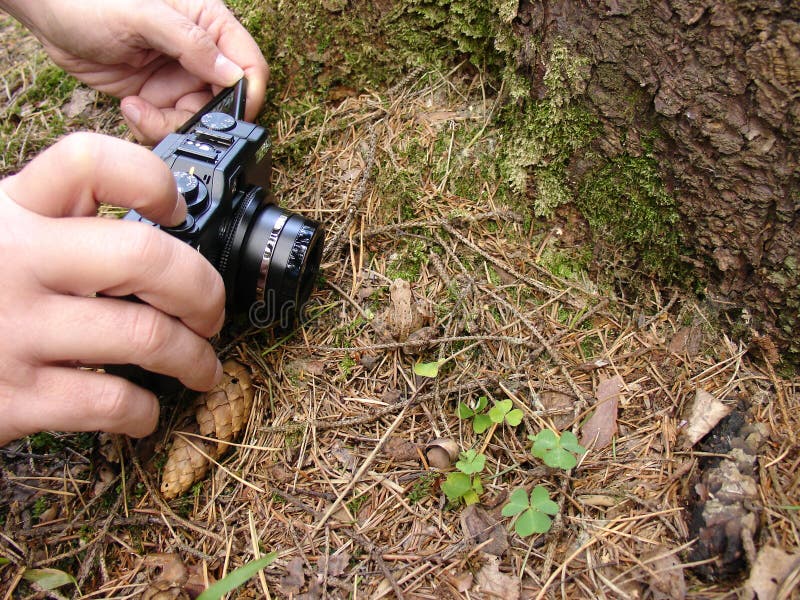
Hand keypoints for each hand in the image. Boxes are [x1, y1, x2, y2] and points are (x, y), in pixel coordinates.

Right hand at [0, 133, 225, 445]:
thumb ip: (57, 217)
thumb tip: (161, 223)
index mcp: (13, 210)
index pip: (90, 162)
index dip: (151, 180)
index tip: (177, 210)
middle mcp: (16, 261)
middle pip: (146, 257)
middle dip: (203, 289)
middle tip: (212, 313)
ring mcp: (15, 329)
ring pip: (146, 337)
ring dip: (194, 359)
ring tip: (202, 367)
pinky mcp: (14, 396)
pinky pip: (111, 402)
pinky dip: (144, 412)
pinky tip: (144, 411)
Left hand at [2, 0, 268, 143]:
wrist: (46, 12)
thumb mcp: (142, 14)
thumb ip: (191, 43)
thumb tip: (233, 74)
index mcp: (208, 23)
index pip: (249, 64)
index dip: (248, 95)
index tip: (233, 118)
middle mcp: (199, 53)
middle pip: (225, 103)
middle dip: (202, 119)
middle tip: (169, 114)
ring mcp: (178, 77)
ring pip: (197, 120)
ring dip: (170, 124)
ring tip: (138, 108)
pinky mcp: (157, 96)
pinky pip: (170, 125)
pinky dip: (152, 126)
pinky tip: (130, 107)